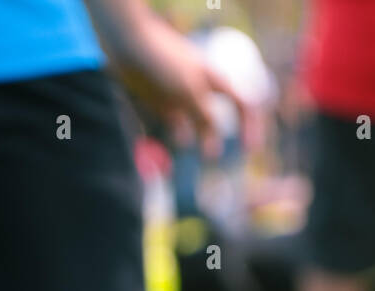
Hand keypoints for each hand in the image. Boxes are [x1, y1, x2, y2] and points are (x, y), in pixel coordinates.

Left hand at [86, 1, 258, 149]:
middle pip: (210, 124)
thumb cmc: (163, 60)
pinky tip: (158, 150)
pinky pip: (164, 127)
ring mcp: (176, 97)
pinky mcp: (156, 102)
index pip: (241, 104)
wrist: (125, 40)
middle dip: (211, 144)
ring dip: (185, 144)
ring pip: (186, 129)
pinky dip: (163, 140)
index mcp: (213, 82)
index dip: (249, 126)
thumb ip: (204, 119)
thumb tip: (214, 148)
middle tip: (209, 165)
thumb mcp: (190, 92)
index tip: (249, 150)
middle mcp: (197, 91)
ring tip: (179, 161)